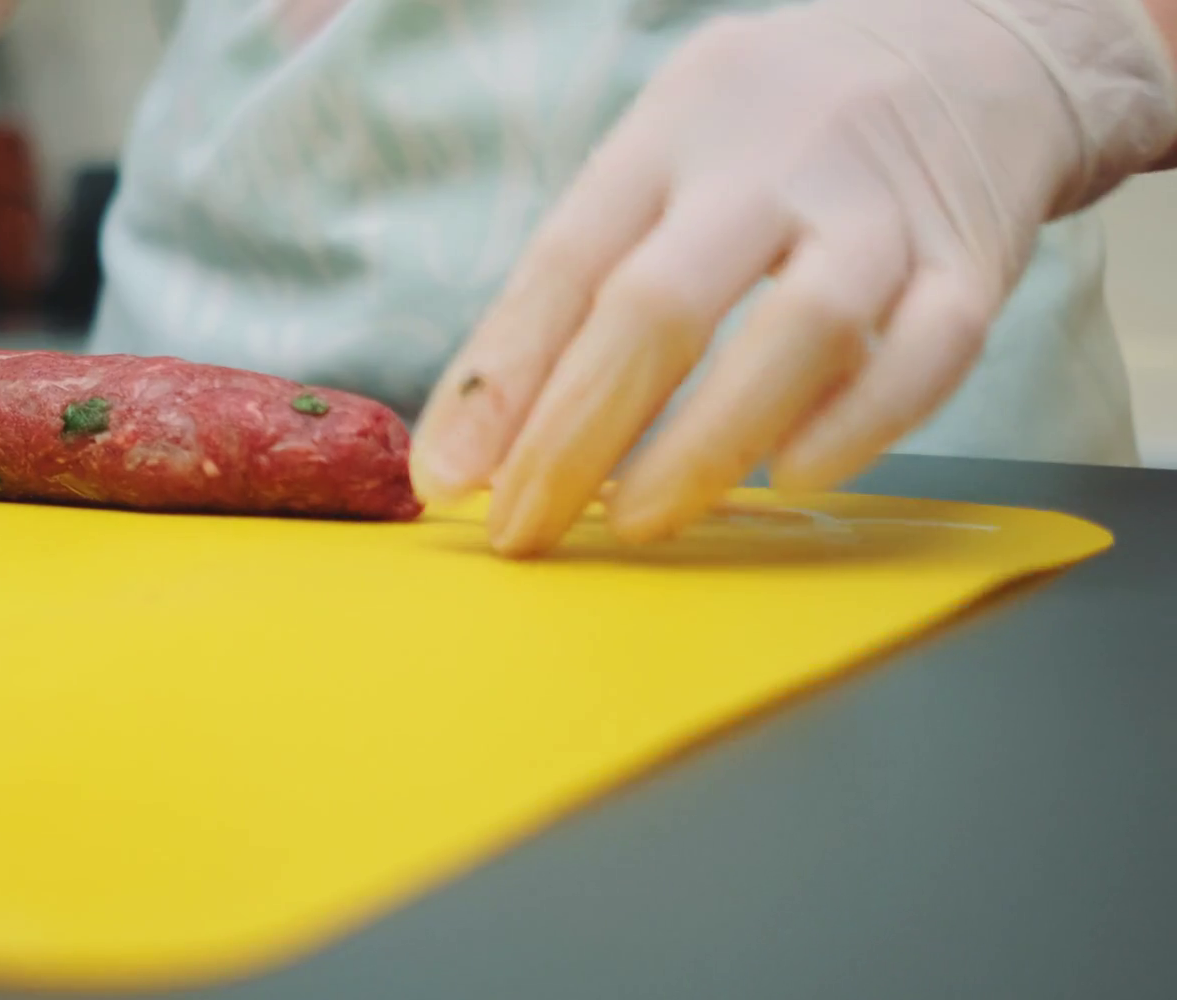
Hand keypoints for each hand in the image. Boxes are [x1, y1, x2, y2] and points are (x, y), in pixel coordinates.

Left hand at [411, 0, 1176, 555]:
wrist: (973, 43)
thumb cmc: (776, 132)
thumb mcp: (663, 158)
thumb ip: (580, 286)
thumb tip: (480, 440)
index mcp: (672, 130)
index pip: (567, 261)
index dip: (500, 381)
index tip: (449, 476)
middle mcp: (775, 161)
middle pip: (662, 304)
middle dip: (577, 437)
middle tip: (525, 527)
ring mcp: (883, 211)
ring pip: (801, 334)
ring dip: (707, 447)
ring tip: (640, 519)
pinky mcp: (975, 260)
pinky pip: (928, 356)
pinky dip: (857, 427)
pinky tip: (794, 477)